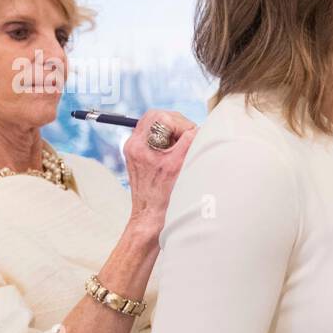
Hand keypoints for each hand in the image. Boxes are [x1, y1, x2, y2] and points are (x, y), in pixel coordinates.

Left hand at [124, 110, 198, 231]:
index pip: (162, 117)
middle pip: (156, 116)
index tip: (190, 137)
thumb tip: (198, 128)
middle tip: (188, 137)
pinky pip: (153, 136)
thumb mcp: (179, 165)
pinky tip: (174, 153)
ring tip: (181, 147)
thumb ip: (189, 142)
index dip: (180, 124)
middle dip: (176, 123)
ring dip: (172, 131)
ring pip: (155, 124)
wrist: (150, 216)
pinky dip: (167, 139)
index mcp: (141, 145)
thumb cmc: (164, 196)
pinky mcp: (138, 154)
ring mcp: (135, 149)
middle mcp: (134, 144)